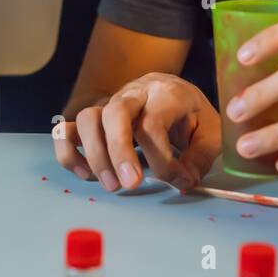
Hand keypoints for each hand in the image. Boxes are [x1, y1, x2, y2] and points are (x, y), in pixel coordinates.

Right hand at [53, 72, 220, 190]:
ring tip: (111, 185)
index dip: (162, 159)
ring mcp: (109, 103)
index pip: (153, 124)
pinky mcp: (94, 118)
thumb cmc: (191, 115)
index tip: (177, 180)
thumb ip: (200, 156)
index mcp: (165, 93)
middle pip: (114, 112)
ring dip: (95, 154)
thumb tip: (183, 180)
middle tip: (129, 185)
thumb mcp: (210, 131)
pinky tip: (86, 175)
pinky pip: (67, 130)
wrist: (174, 90)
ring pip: (87, 118)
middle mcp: (133, 93)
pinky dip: (70, 152)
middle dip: (119, 152)